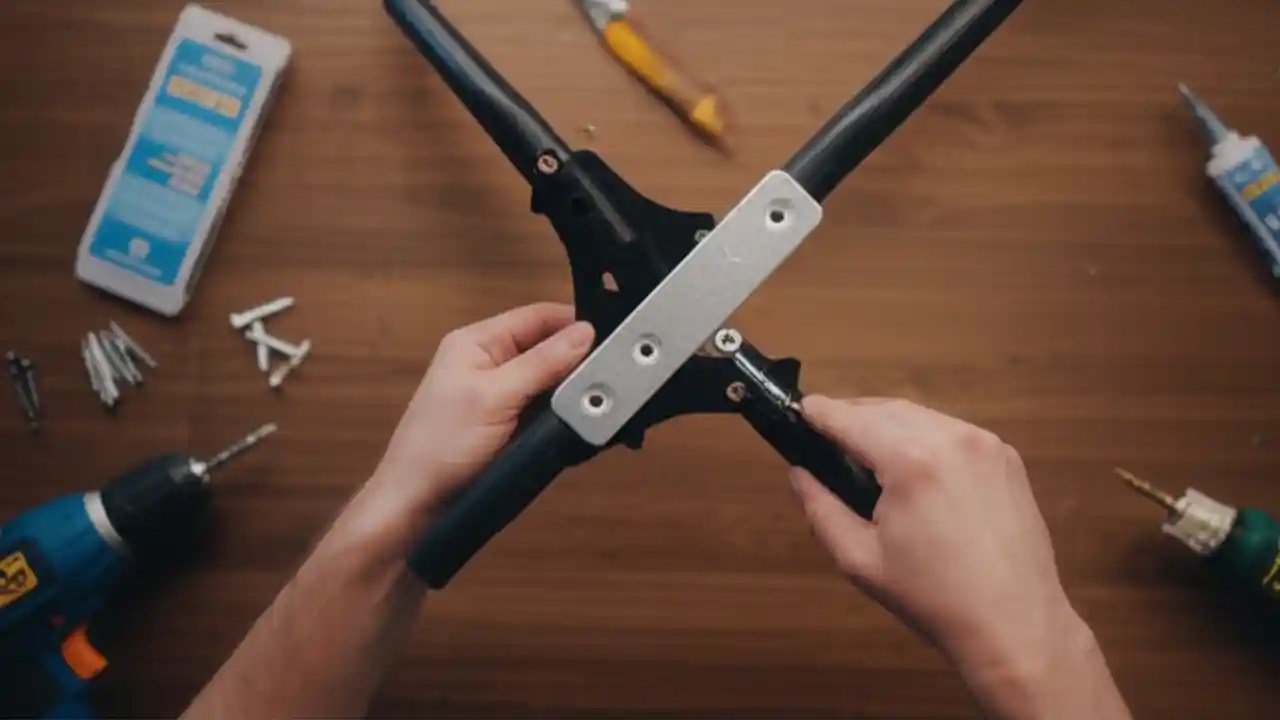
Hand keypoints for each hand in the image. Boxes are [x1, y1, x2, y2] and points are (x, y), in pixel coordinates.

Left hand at [373, 303, 593, 518]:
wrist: (417, 508)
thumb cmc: (440, 448)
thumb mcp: (494, 397)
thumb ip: (542, 363)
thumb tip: (586, 332)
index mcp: (477, 342)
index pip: (537, 316)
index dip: (574, 322)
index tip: (615, 336)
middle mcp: (490, 363)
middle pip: (548, 348)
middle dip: (580, 361)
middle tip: (617, 375)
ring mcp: (501, 397)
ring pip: (552, 382)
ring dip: (575, 391)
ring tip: (608, 400)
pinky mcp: (510, 426)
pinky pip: (547, 410)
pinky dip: (567, 415)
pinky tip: (587, 422)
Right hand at [791, 397, 1127, 718]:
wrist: (1015, 623)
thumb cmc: (931, 597)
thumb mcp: (860, 559)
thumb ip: (822, 510)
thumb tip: (798, 473)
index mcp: (911, 461)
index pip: (852, 419)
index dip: (820, 412)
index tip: (799, 409)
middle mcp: (951, 437)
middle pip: (886, 409)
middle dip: (853, 416)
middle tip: (827, 434)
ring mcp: (985, 444)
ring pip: (922, 416)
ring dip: (889, 424)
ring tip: (867, 451)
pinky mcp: (1006, 457)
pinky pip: (953, 432)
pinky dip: (925, 437)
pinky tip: (914, 467)